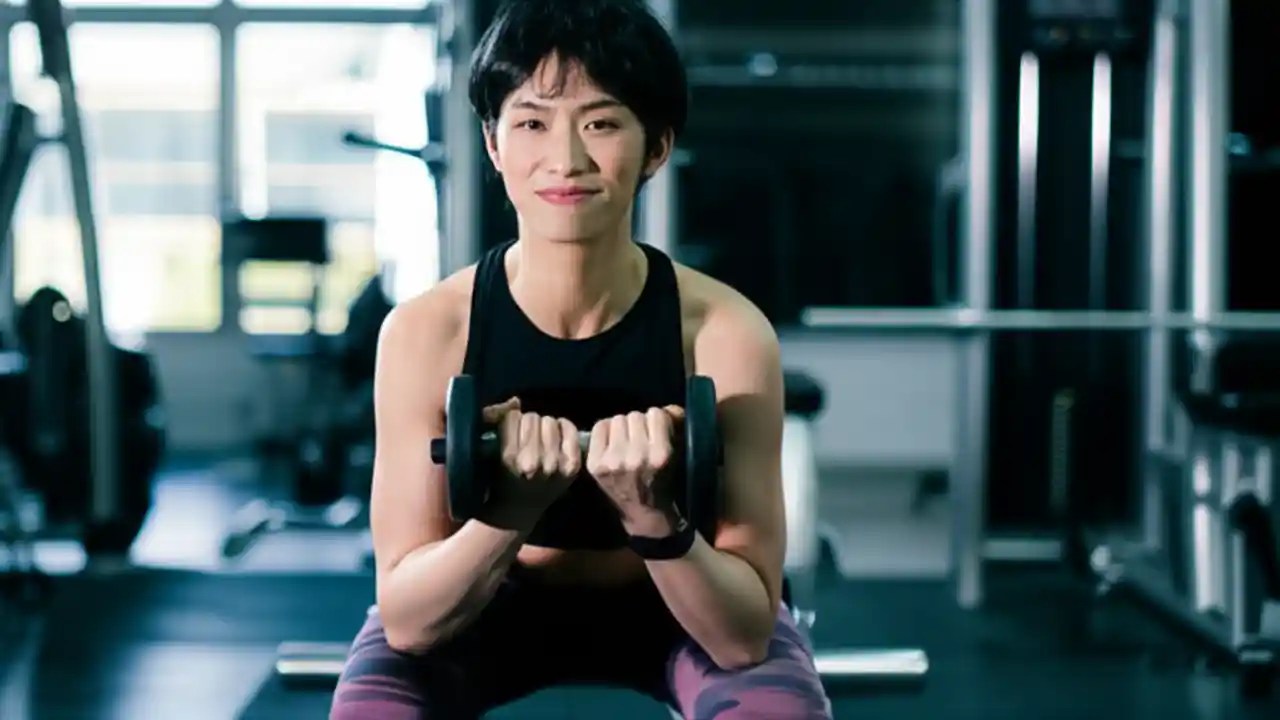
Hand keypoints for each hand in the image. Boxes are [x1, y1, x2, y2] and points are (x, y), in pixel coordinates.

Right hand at [482, 398, 580, 515]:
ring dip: (543, 426)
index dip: (510, 423)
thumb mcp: (490, 452)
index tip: (510, 434)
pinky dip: (563, 428)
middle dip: (527, 425)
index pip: (512, 418)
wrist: (520, 508)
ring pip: (550, 421)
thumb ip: (497, 422)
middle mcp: (533, 463)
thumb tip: (515, 401)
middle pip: (532, 417)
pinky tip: (556, 437)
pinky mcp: (571, 466)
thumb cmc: (501, 477)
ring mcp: (555, 465)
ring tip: (539, 440)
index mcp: (509, 458)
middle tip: (526, 438)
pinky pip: (569, 428)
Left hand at [586, 406, 685, 535]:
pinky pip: (600, 427)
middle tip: (641, 437)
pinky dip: (607, 430)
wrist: (643, 512)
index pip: (656, 415)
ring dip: (623, 426)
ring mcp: (613, 461)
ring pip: (618, 419)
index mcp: (660, 455)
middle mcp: (635, 457)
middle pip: (635, 416)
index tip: (657, 431)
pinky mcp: (595, 464)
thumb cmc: (663, 481)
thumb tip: (669, 408)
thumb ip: (674, 427)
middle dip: (639, 424)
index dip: (657, 421)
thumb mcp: (676, 455)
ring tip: (627, 440)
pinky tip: (612, 442)